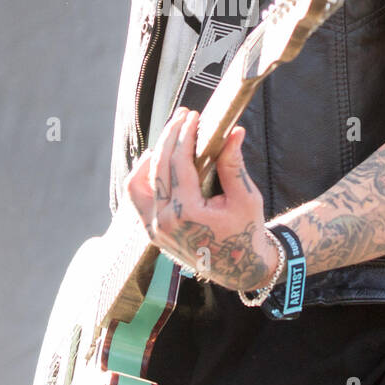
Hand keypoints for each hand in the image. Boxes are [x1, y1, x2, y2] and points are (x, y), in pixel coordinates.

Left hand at [124, 107, 278, 293]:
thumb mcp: (245, 198)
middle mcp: (165, 222)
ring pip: (138, 183)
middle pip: (158, 167)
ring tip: (169, 137)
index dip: (185, 135)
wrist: (240, 267)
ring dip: (151, 156)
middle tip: (183, 116)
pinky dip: (144, 178)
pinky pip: (138, 199)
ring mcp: (154, 229)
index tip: (193, 117)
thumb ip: (234, 165)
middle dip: (170, 137)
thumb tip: (234, 132)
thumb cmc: (245, 231)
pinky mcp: (152, 232)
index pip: (179, 163)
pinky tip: (158, 162)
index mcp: (188, 214)